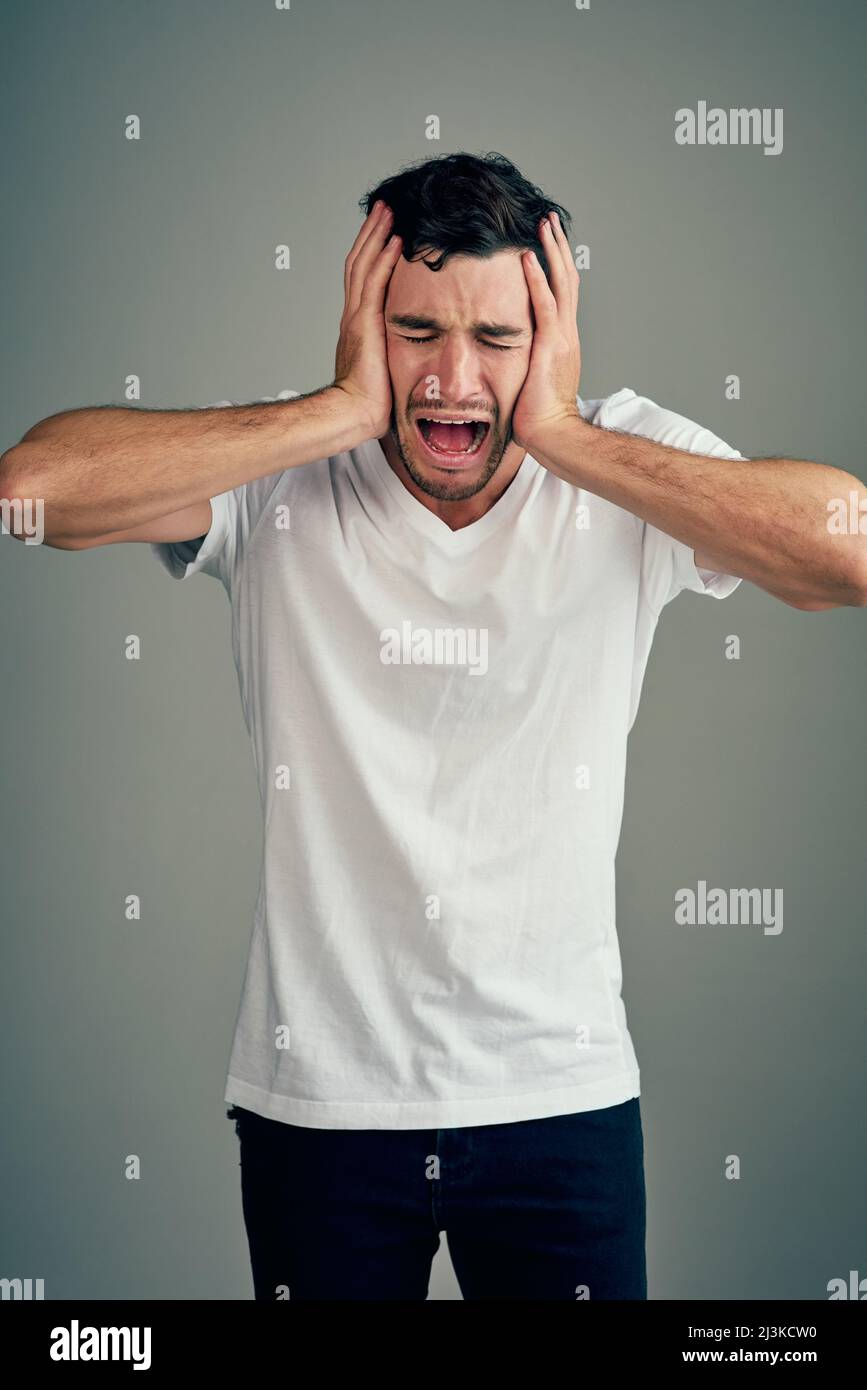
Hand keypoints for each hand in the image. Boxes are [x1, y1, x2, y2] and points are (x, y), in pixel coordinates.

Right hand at [332, 200, 402, 437]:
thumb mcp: (387, 369)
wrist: (354, 413)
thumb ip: (396, 353)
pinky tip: (396, 240)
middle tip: (384, 208)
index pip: (363, 279)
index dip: (372, 253)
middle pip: (360, 263)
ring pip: (364, 264)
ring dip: (377, 235)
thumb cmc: (372, 403)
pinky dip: (384, 258)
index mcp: (358, 326)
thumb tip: (419, 354)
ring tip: (389, 211)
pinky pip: (375, 282)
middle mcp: (354, 316)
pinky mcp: (365, 323)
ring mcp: (357, 317)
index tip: (385, 232)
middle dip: (372, 233)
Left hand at [512, 210, 581, 452]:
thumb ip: (524, 363)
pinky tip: (529, 257)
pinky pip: (544, 305)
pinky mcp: (550, 346)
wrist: (553, 435)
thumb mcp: (531, 382)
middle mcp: (565, 334)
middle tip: (548, 220)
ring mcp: (561, 338)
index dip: (555, 266)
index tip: (545, 243)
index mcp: (561, 341)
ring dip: (551, 251)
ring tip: (542, 225)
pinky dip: (537, 279)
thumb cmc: (538, 418)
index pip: (561, 294)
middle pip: (566, 279)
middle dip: (557, 247)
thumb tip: (506, 358)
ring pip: (561, 283)